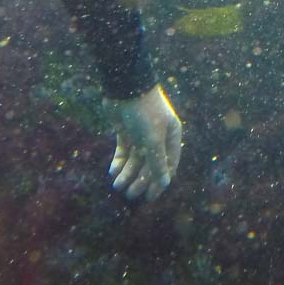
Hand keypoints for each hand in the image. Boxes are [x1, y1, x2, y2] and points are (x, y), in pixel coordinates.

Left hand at [106, 85, 182, 200]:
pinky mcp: (125, 131)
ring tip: (117, 185)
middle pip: (149, 165)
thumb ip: (158, 162)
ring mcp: (140, 134)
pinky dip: (118, 162)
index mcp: (171, 137)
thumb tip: (165, 183)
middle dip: (140, 180)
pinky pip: (123, 151)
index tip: (149, 197)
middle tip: (129, 194)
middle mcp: (157, 137)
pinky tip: (113, 172)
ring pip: (135, 160)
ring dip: (127, 173)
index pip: (167, 165)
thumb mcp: (153, 139)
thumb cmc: (146, 113)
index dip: (159, 182)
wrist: (126, 87)